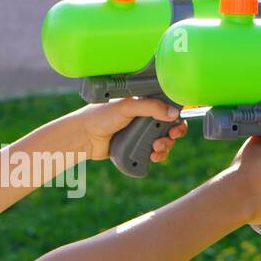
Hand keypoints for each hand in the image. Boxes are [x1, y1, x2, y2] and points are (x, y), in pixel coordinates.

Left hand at [69, 97, 188, 162]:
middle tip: (168, 138)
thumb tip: (174, 113)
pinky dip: (157, 156)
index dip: (176, 118)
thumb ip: (150, 106)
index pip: (168, 108)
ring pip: (163, 142)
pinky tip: (152, 157)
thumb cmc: (100, 116)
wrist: (84, 137)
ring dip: (165, 147)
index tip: (176, 125)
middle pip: (169, 127)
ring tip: (156, 149)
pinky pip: (153, 153)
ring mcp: (140, 134)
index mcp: (144, 103)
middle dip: (172, 135)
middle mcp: (144, 118)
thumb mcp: (126, 106)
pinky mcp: (136, 148)